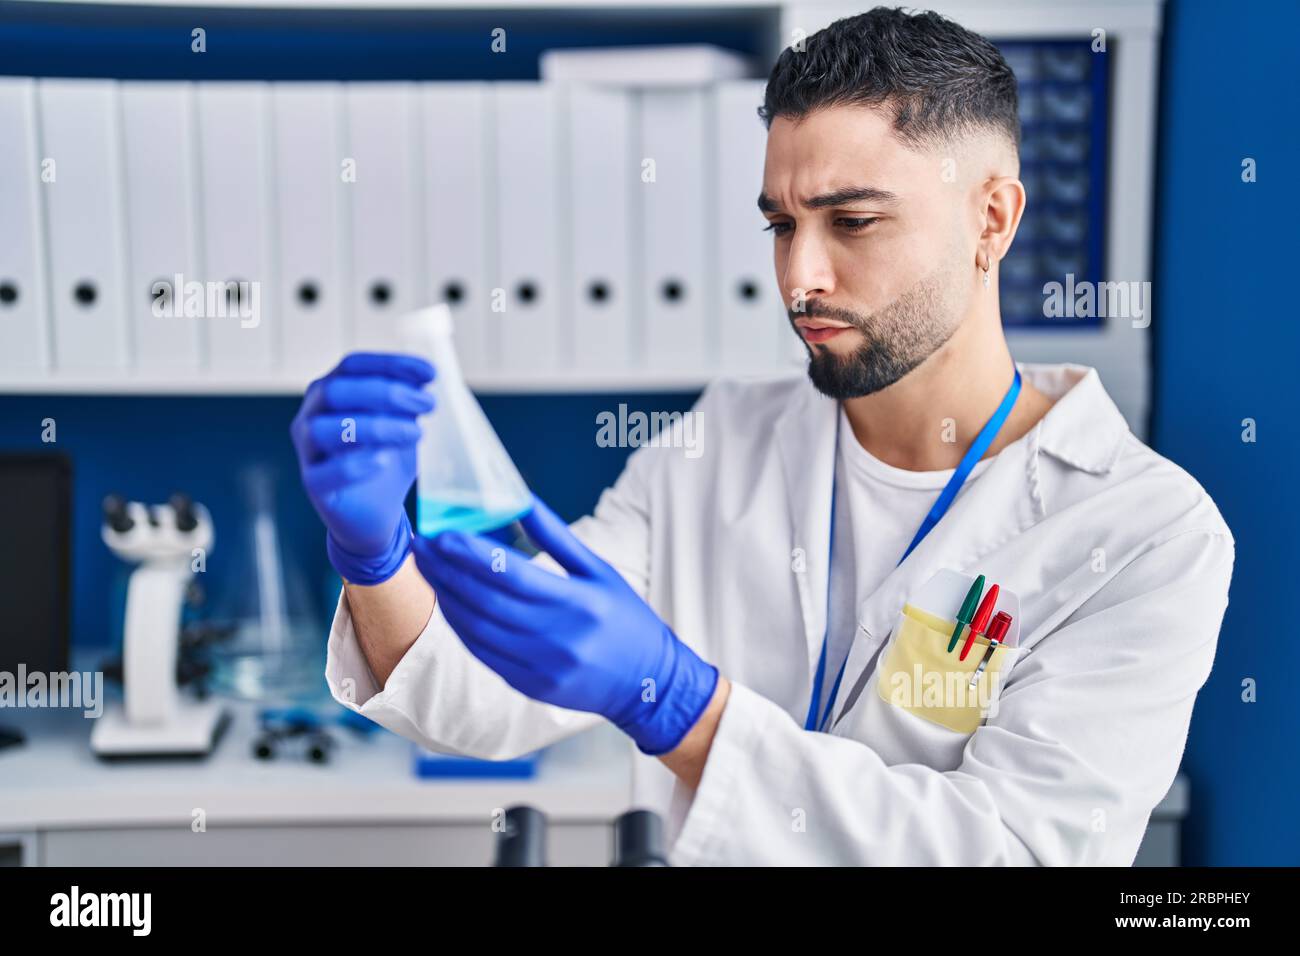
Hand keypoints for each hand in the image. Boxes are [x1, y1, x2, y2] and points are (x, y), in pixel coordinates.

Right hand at [291, 352, 434, 584]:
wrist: (375, 512)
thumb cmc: (387, 459)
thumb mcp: (403, 424)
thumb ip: (408, 404)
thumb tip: (424, 381)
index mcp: (332, 389)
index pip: (353, 365)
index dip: (390, 364)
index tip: (431, 374)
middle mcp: (312, 414)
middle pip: (336, 391)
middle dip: (386, 393)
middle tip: (428, 404)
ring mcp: (307, 449)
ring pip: (324, 428)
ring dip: (375, 426)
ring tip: (416, 432)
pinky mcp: (312, 483)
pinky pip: (324, 472)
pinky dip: (354, 464)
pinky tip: (383, 460)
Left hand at [410, 495, 719, 755]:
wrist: (646, 684)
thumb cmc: (625, 618)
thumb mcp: (599, 571)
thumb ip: (557, 536)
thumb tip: (520, 499)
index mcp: (578, 603)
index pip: (512, 575)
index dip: (472, 554)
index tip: (442, 533)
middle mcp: (557, 638)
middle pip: (486, 601)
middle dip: (448, 571)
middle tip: (423, 545)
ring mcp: (540, 667)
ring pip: (477, 629)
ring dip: (447, 597)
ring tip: (429, 569)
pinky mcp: (529, 686)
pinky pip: (483, 653)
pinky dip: (460, 626)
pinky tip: (449, 602)